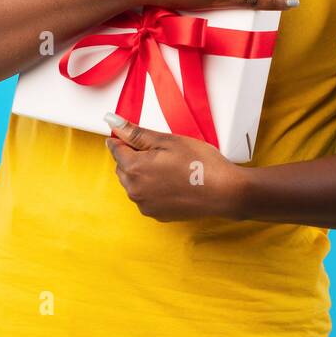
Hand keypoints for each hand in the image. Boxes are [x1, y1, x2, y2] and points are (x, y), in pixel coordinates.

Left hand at [102, 112, 246, 221]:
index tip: (137, 136)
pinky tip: (172, 181)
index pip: (115, 149)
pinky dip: (153, 188)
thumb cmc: (199, 162)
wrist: (224, 191)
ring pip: (133, 183)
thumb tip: (112, 122)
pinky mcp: (157, 214)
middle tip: (160, 151)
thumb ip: (136, 133)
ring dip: (142, 173)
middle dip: (134, 157)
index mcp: (134, 169)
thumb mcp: (167, 141)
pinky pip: (146, 197)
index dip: (125, 139)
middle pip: (122, 168)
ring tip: (169, 166)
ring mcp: (145, 205)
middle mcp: (134, 190)